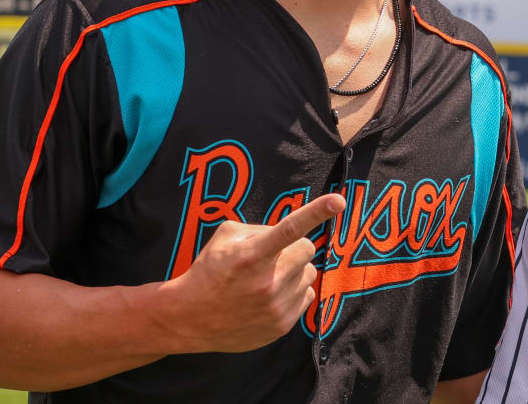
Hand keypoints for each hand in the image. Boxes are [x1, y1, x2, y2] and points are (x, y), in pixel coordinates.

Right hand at [156, 194, 344, 352]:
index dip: (316, 212)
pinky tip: (270, 297)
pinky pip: (307, 296)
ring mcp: (277, 307)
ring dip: (294, 272)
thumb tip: (288, 233)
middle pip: (307, 249)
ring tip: (267, 280)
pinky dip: (294, 292)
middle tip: (273, 257)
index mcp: (253, 255)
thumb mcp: (225, 238)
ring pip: (309, 274)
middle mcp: (268, 282)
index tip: (338, 201)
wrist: (189, 318)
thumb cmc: (208, 272)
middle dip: (293, 248)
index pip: (290, 228)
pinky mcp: (282, 325)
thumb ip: (260, 230)